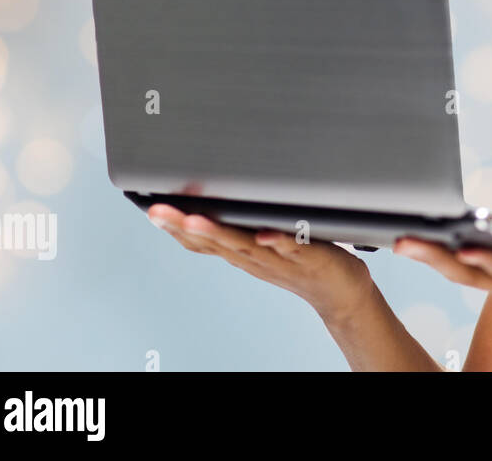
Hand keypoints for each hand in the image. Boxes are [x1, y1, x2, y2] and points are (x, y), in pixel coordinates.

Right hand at [147, 203, 374, 323]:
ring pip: (245, 244)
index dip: (176, 227)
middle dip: (183, 225)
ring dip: (218, 232)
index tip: (151, 209)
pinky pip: (292, 246)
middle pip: (214, 241)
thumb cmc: (304, 261)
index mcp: (243, 252)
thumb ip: (244, 225)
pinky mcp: (310, 256)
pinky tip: (264, 234)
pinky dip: (278, 240)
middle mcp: (255, 257)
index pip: (202, 240)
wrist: (340, 292)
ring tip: (193, 219)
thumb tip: (222, 200)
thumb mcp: (265, 243)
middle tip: (156, 210)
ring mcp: (280, 257)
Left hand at [394, 237, 491, 357]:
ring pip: (464, 274)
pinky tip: (420, 243)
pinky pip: (466, 271)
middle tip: (406, 242)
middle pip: (473, 274)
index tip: (466, 244)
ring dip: (433, 257)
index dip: (491, 259)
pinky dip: (442, 258)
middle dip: (439, 258)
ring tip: (402, 238)